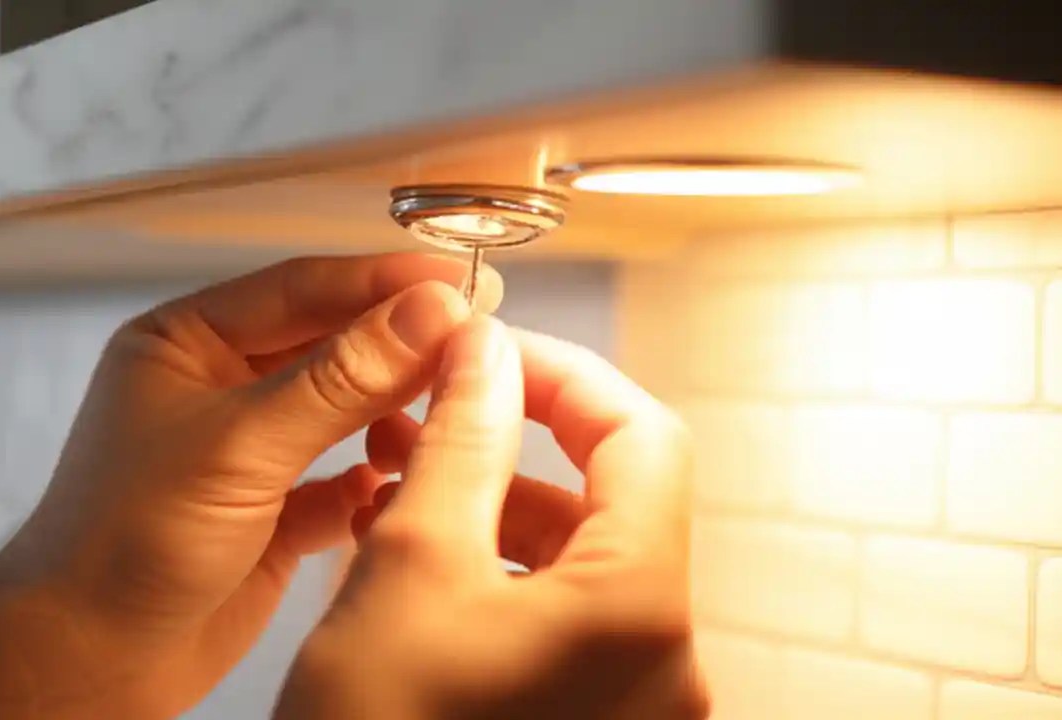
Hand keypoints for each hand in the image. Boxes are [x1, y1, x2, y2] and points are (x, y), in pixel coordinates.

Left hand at [0, 254, 502, 717]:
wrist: (87, 661)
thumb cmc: (123, 540)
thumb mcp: (239, 444)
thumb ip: (339, 379)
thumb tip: (427, 315)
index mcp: (188, 341)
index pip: (301, 288)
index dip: (382, 280)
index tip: (456, 281)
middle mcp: (219, 386)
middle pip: (330, 343)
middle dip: (398, 342)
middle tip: (477, 333)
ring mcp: (250, 450)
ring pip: (343, 410)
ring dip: (392, 408)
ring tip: (453, 399)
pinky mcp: (276, 511)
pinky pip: (342, 477)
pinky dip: (373, 477)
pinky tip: (396, 478)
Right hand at [274, 319, 707, 719]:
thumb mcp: (411, 560)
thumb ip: (461, 437)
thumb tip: (484, 349)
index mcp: (640, 608)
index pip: (642, 435)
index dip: (563, 375)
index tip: (488, 349)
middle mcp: (664, 660)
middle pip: (613, 495)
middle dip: (516, 438)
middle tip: (431, 404)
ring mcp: (633, 699)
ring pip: (578, 555)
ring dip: (495, 501)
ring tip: (397, 472)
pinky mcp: (592, 719)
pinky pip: (562, 613)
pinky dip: (498, 567)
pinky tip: (413, 546)